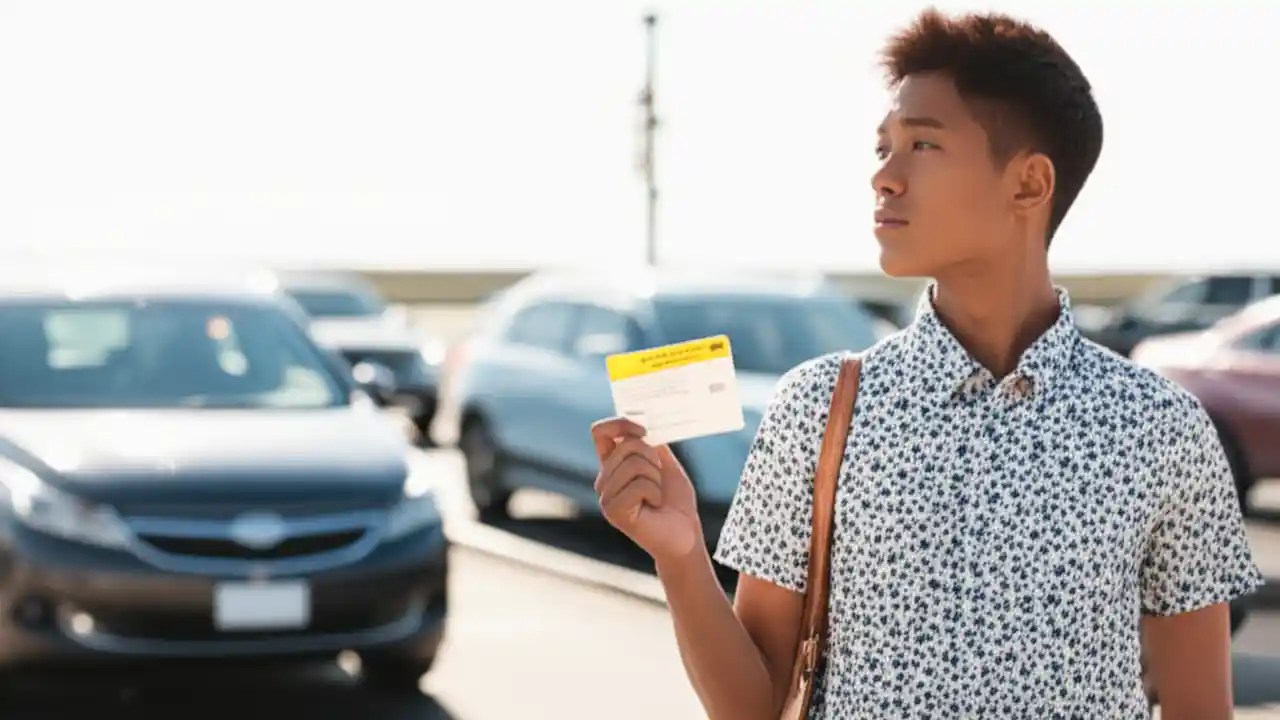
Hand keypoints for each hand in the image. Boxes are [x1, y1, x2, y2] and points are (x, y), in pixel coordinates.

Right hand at [591, 417, 702, 563]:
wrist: (685, 535)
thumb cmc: (675, 502)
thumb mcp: (665, 464)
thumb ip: (651, 444)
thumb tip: (640, 423)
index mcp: (613, 465)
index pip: (601, 433)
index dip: (620, 424)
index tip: (643, 431)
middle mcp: (604, 480)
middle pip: (626, 445)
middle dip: (653, 459)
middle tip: (658, 482)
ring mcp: (606, 497)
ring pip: (634, 464)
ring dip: (655, 478)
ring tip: (656, 496)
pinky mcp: (614, 511)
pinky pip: (638, 484)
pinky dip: (654, 493)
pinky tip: (653, 507)